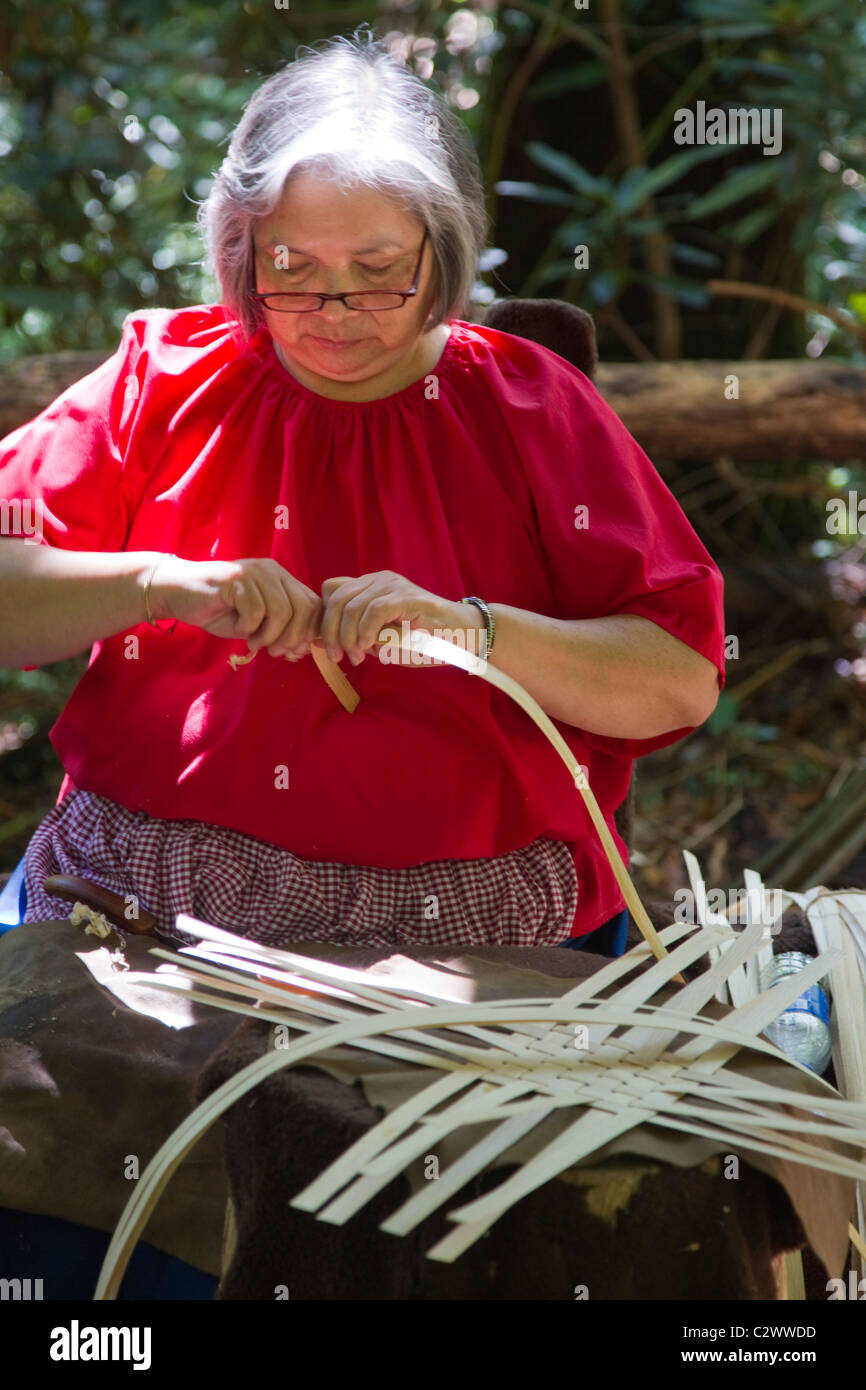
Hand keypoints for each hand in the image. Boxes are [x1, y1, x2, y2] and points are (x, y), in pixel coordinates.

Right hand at [149, 555, 321, 658]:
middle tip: (274, 652)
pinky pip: (255, 611)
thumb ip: (280, 633)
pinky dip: (248, 628)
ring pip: (281, 611)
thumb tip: (304, 650)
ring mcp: (255, 572)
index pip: (313, 605)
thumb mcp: (256, 626)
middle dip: (292, 637)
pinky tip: (237, 627)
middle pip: (303, 608)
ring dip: (268, 635)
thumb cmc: (219, 610)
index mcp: (282, 579)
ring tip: (253, 641)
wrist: (179, 594)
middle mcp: (273, 571)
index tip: (295, 652)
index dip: (309, 632)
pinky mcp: (236, 578)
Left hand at [315, 571, 475, 666]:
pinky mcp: (407, 596)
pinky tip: (367, 648)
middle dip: (331, 632)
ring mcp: (393, 586)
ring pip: (352, 606)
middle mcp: (379, 580)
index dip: (324, 618)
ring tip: (356, 657)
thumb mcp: (382, 639)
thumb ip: (358, 635)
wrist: (462, 636)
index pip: (331, 591)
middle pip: (336, 599)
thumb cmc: (423, 641)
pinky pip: (374, 610)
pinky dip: (365, 631)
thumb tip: (325, 641)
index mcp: (370, 585)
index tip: (326, 645)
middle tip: (338, 656)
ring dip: (348, 637)